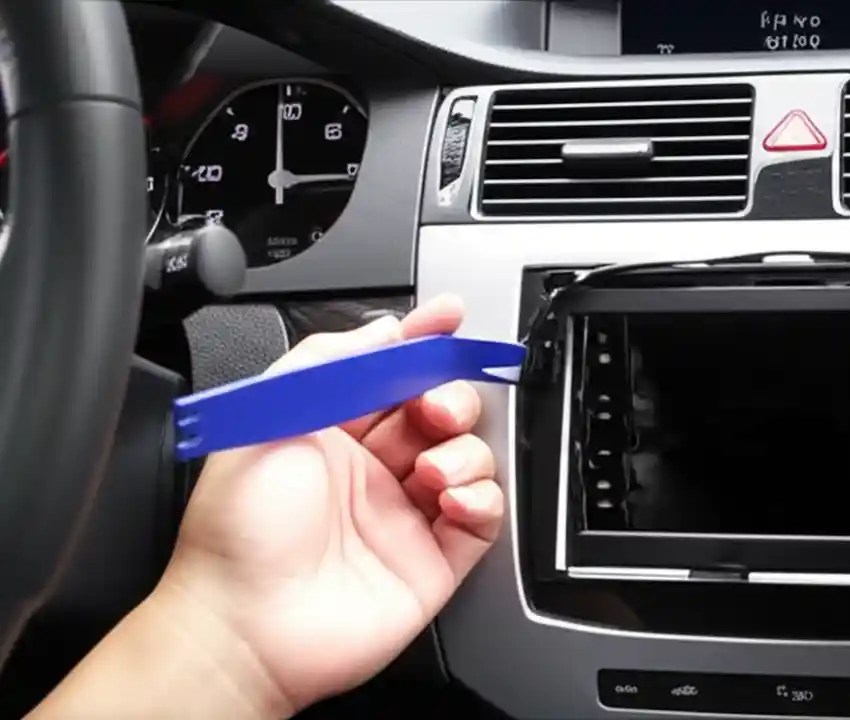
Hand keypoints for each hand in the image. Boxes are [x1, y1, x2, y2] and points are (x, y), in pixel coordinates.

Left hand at [158, 295, 501, 712]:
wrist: (245, 626)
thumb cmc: (238, 532)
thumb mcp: (268, 418)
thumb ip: (326, 362)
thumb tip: (383, 329)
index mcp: (330, 433)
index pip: (391, 372)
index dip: (424, 341)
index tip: (449, 318)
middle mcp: (371, 471)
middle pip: (439, 411)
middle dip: (450, 396)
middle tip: (434, 408)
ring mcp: (404, 515)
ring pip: (468, 458)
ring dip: (463, 451)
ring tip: (431, 470)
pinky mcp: (433, 560)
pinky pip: (483, 516)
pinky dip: (482, 498)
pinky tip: (452, 499)